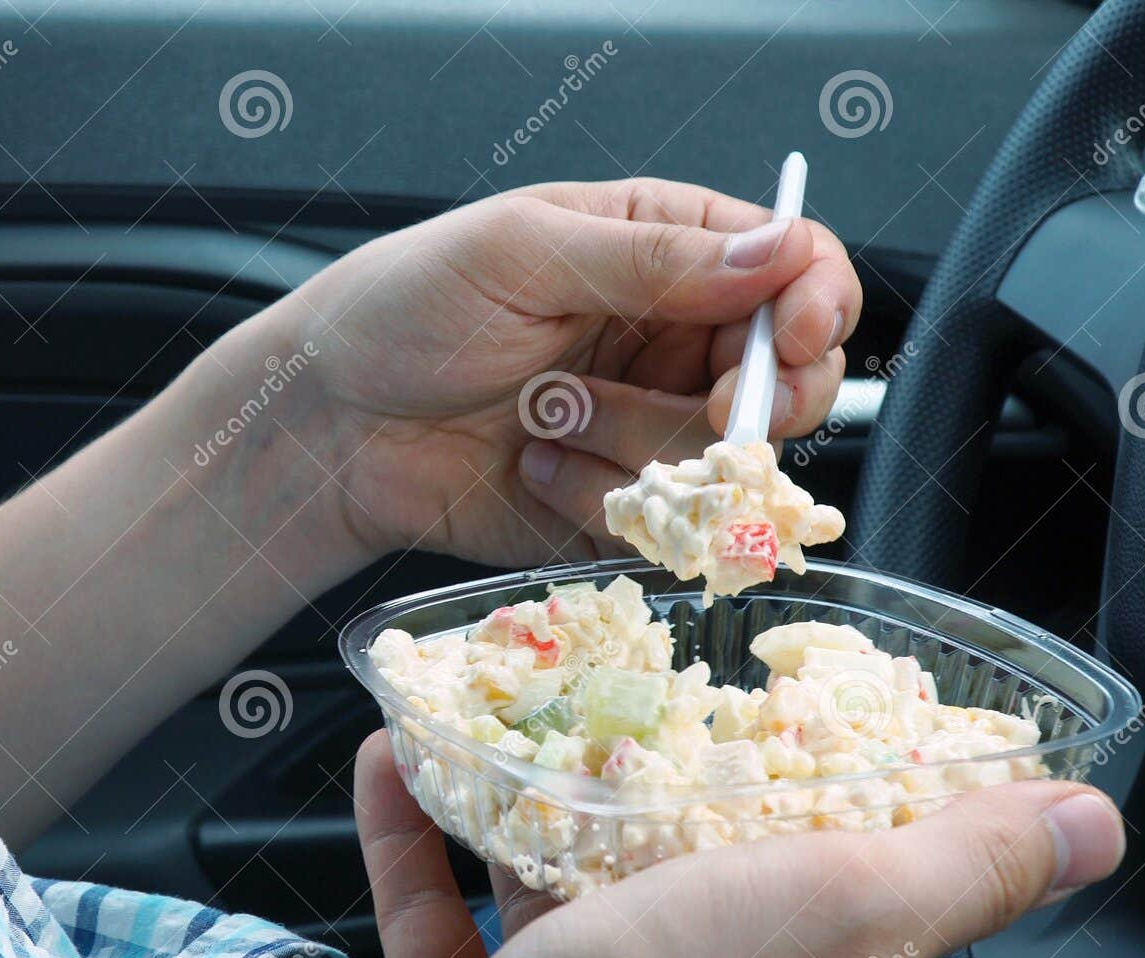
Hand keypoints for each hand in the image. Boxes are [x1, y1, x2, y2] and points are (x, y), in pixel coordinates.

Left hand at [283, 178, 860, 565]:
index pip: (792, 265)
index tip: (793, 337)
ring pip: (725, 457)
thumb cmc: (405, 310)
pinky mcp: (619, 504)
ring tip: (545, 414)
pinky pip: (664, 522)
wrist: (331, 425)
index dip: (814, 302)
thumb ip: (652, 258)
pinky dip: (601, 498)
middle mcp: (669, 338)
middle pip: (792, 376)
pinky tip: (535, 468)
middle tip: (716, 407)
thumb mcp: (522, 254)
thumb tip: (779, 252)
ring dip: (636, 440)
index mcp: (660, 248)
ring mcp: (647, 424)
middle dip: (759, 399)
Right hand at [341, 731, 1124, 957]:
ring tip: (496, 696)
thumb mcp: (837, 916)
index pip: (815, 862)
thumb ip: (956, 866)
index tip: (766, 683)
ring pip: (542, 873)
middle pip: (669, 858)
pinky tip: (392, 755)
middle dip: (637, 763)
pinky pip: (433, 906)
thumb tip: (1089, 824)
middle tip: (609, 674)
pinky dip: (410, 830)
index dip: (801, 772)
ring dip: (514, 783)